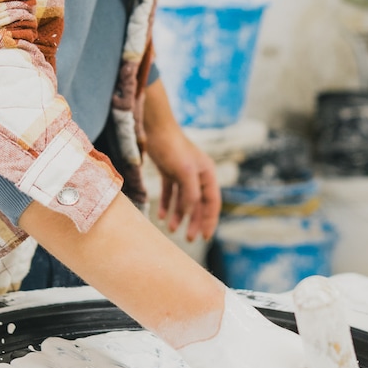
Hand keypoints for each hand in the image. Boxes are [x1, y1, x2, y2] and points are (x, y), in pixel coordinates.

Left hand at [142, 78, 220, 240]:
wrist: (155, 128)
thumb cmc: (172, 148)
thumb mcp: (184, 172)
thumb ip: (191, 193)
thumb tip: (193, 211)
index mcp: (207, 174)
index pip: (212, 203)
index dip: (210, 221)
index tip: (205, 237)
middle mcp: (198, 175)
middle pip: (199, 204)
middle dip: (194, 221)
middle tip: (188, 239)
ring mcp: (184, 173)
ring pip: (184, 200)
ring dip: (179, 215)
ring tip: (171, 229)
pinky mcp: (170, 171)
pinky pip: (171, 193)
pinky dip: (167, 204)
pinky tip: (161, 216)